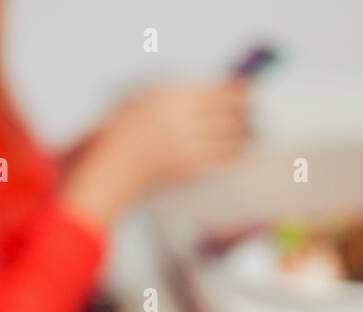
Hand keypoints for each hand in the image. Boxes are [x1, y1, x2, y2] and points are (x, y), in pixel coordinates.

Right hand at [63, 80, 250, 227]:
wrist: (109, 170)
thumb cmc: (120, 136)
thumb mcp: (143, 100)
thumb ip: (175, 97)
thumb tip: (211, 98)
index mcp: (172, 94)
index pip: (221, 89)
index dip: (240, 90)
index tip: (248, 91)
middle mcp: (185, 115)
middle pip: (233, 111)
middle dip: (247, 113)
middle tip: (254, 116)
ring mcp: (190, 142)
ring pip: (234, 135)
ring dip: (245, 135)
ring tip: (250, 136)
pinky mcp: (192, 167)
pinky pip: (226, 159)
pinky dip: (238, 155)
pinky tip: (243, 155)